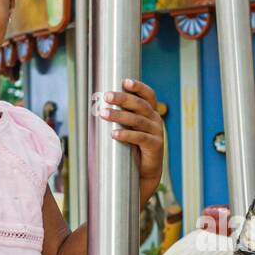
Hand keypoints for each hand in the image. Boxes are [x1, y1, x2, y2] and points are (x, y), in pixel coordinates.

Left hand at [103, 78, 164, 204]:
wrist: (145, 172)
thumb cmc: (133, 147)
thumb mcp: (128, 128)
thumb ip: (121, 116)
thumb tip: (98, 104)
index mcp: (150, 112)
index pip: (148, 94)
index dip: (138, 87)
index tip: (124, 81)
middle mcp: (156, 119)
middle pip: (140, 104)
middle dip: (122, 98)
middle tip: (106, 96)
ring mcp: (157, 132)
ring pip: (138, 120)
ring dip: (119, 116)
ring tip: (104, 114)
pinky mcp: (155, 146)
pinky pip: (140, 137)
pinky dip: (126, 135)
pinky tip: (114, 134)